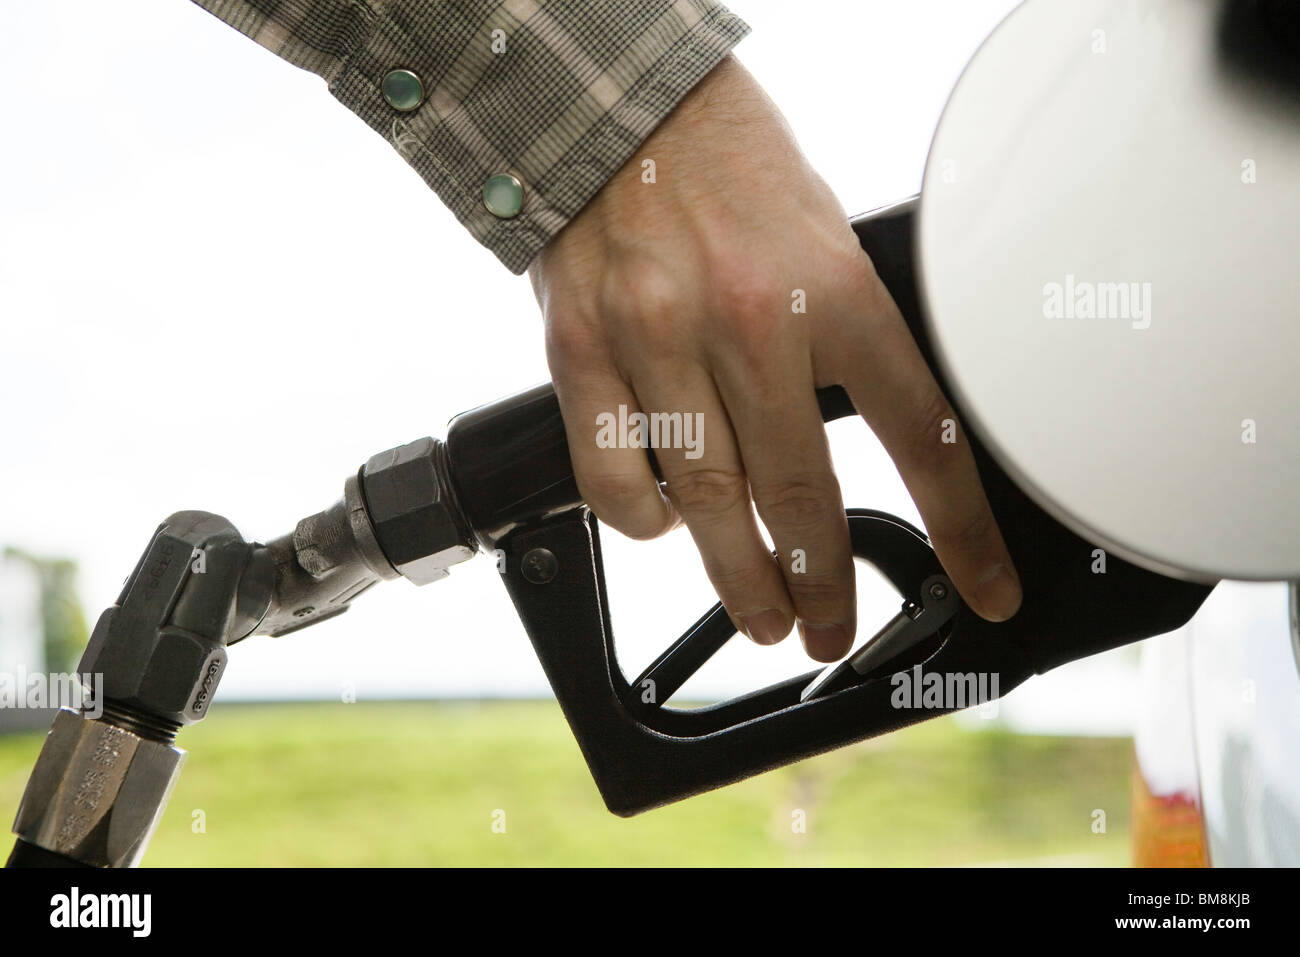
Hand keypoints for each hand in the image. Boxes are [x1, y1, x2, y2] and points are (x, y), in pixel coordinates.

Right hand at [528, 55, 1020, 661]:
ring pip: (709, 505)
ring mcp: (658, 339)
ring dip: (740, 579)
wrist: (617, 105)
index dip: (961, 532)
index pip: (922, 436)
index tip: (982, 588)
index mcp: (834, 287)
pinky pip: (615, 478)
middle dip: (824, 587)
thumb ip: (842, 340)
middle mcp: (749, 321)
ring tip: (761, 616)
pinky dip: (647, 523)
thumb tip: (868, 441)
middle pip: (802, 497)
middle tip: (828, 631)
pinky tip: (667, 525)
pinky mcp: (581, 352)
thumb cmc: (728, 168)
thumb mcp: (824, 236)